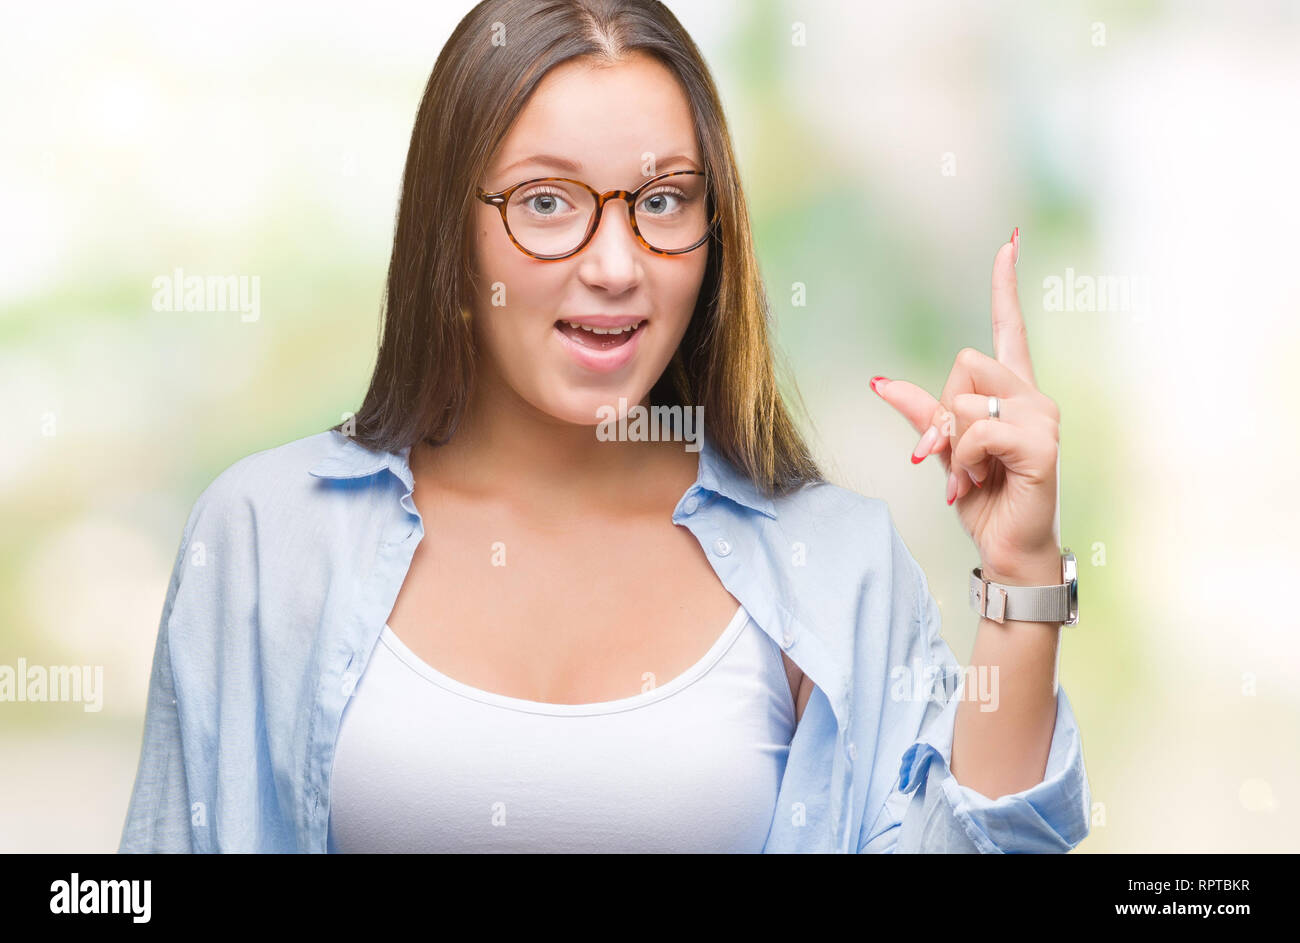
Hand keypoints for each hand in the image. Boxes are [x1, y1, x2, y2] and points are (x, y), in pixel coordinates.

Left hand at [870, 229, 1061, 581]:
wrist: (1006, 548)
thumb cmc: (982, 499)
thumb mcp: (944, 450)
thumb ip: (921, 412)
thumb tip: (878, 381)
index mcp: (1012, 392)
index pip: (1010, 327)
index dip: (1006, 285)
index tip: (1009, 242)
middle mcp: (1032, 396)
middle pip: (964, 360)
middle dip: (941, 409)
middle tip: (950, 454)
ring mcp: (1042, 417)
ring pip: (965, 395)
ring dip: (953, 441)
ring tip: (972, 473)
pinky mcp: (1041, 444)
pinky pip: (978, 429)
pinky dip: (965, 458)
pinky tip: (979, 481)